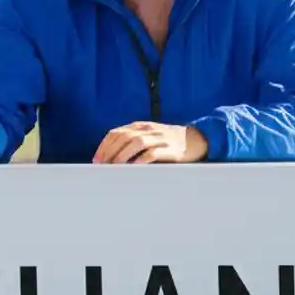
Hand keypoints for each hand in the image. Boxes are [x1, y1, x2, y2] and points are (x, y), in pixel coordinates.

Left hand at [93, 122, 208, 163]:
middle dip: (110, 152)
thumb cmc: (169, 141)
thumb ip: (133, 141)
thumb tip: (110, 157)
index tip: (97, 160)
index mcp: (141, 126)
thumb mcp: (150, 136)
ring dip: (122, 155)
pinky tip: (133, 168)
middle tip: (102, 166)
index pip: (117, 133)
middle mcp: (149, 129)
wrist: (197, 139)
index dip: (104, 146)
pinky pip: (153, 153)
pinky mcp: (171, 149)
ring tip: (114, 166)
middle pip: (123, 137)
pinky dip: (140, 160)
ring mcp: (160, 138)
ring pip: (136, 142)